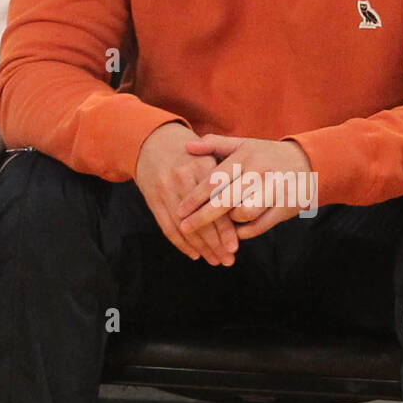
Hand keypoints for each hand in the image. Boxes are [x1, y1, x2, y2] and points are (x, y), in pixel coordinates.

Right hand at [135, 122, 238, 264]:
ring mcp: (165, 188)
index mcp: (201, 166)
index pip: (217, 203)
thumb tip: (250, 205)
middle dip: (215, 243)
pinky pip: (167, 226)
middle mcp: (182, 177)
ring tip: (215, 260)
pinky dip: (181, 243)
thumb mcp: (210, 154)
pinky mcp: (152, 198)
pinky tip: (195, 254)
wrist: (152, 141)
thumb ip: (228, 175)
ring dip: (200, 247)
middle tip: (228, 259)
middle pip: (201, 218)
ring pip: (184, 226)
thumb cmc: (190, 152)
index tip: (235, 246)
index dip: (225, 228)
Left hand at [177, 133, 315, 240]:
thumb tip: (188, 147)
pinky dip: (244, 231)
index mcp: (246, 157)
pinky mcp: (285, 207)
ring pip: (243, 214)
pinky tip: (234, 232)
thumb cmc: (267, 156)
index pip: (214, 180)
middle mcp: (260, 172)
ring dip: (228, 223)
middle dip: (202, 216)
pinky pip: (259, 226)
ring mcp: (274, 190)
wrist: (308, 163)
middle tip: (185, 227)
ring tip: (217, 226)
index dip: (195, 197)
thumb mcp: (244, 145)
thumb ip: (215, 145)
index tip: (180, 210)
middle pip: (225, 200)